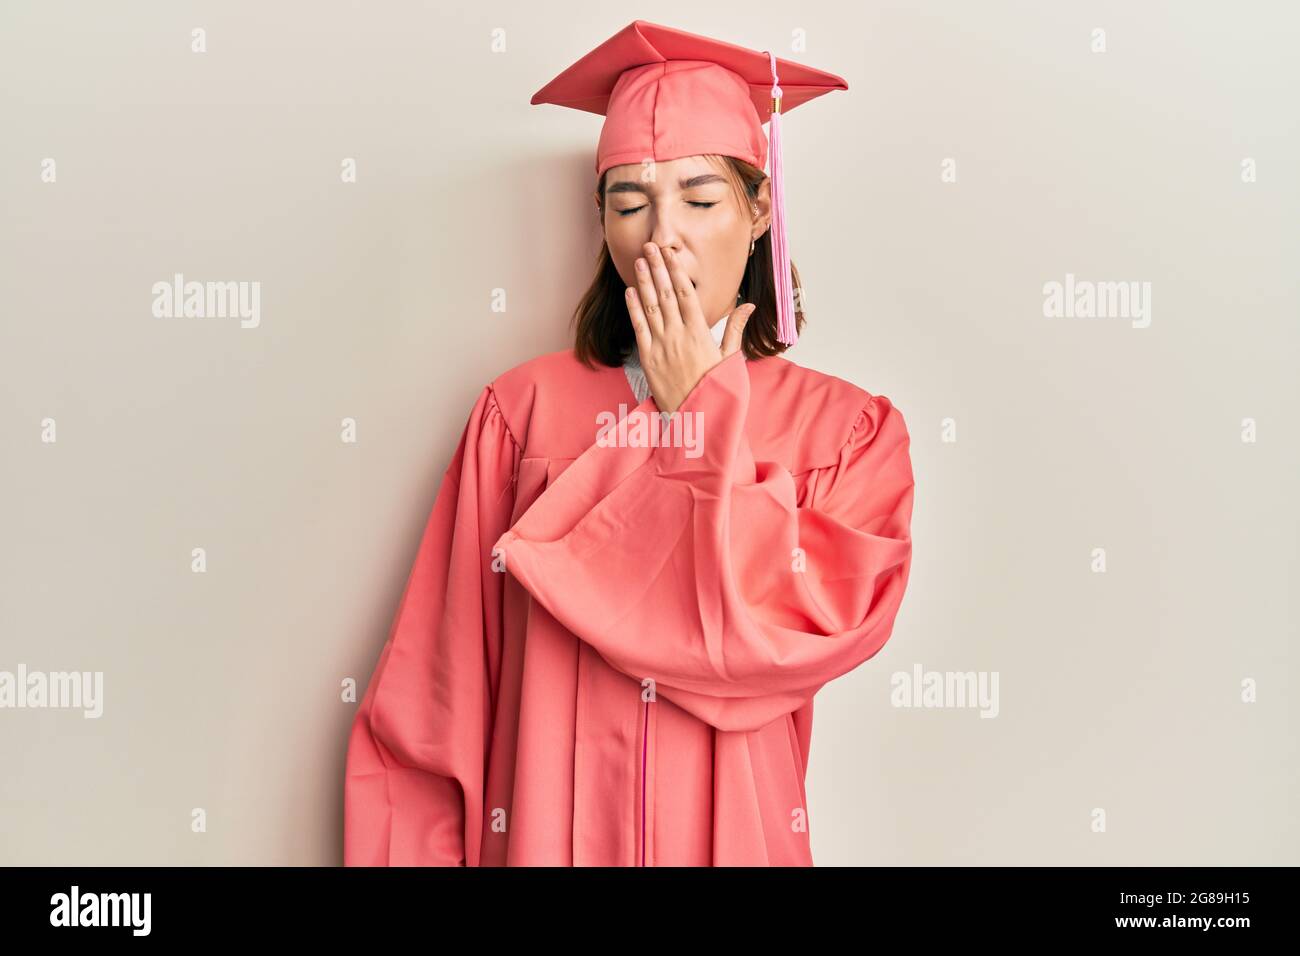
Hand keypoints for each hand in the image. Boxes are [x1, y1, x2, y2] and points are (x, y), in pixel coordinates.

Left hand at [624, 241, 755, 413]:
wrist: (698, 420)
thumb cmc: (717, 391)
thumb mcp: (731, 358)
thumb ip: (735, 329)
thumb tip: (749, 305)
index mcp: (700, 333)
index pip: (686, 294)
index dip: (677, 271)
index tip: (671, 253)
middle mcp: (679, 336)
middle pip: (666, 294)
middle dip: (658, 268)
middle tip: (650, 246)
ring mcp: (661, 347)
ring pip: (651, 308)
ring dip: (644, 282)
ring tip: (639, 261)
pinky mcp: (648, 360)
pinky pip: (639, 329)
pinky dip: (634, 309)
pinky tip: (630, 292)